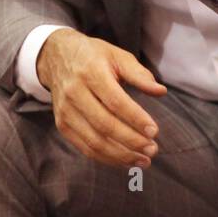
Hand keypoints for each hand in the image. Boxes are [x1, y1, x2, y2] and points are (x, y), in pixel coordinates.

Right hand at [36, 29, 167, 168]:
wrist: (56, 57)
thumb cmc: (94, 57)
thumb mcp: (117, 56)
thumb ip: (139, 74)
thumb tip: (161, 91)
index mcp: (91, 73)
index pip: (115, 101)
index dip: (135, 118)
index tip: (154, 131)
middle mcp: (74, 93)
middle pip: (104, 125)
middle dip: (131, 141)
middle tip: (153, 149)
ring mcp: (66, 111)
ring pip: (94, 141)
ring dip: (121, 155)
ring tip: (144, 160)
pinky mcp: (62, 125)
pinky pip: (85, 147)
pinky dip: (107, 158)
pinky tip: (125, 160)